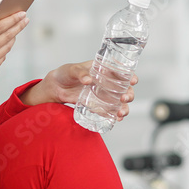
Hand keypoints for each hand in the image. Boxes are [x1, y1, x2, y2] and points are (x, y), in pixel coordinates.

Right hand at [0, 10, 27, 92]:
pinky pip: (3, 56)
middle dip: (18, 25)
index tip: (22, 13)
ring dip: (13, 36)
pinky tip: (4, 42)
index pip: (1, 26)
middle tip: (25, 18)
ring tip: (15, 29)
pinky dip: (5, 48)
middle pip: (8, 35)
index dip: (13, 18)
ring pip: (8, 46)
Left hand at [22, 61, 137, 119]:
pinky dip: (114, 115)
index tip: (133, 80)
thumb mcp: (72, 69)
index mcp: (104, 70)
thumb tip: (87, 80)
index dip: (130, 76)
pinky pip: (109, 111)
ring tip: (121, 113)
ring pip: (120, 102)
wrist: (56, 87)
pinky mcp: (97, 105)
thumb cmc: (65, 73)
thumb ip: (80, 73)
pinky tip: (116, 119)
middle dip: (129, 95)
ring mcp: (103, 95)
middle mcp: (107, 83)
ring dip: (124, 108)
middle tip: (124, 98)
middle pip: (125, 89)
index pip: (122, 72)